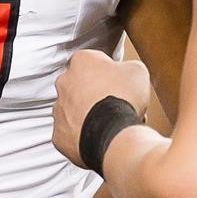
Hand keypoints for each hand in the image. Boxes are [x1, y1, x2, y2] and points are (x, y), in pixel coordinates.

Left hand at [52, 50, 152, 169]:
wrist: (113, 132)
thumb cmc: (123, 98)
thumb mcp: (137, 70)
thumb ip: (128, 66)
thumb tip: (127, 72)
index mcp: (81, 61)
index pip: (93, 61)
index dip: (110, 73)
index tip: (121, 83)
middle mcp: (64, 82)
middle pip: (81, 86)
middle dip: (97, 94)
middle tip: (117, 104)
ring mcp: (59, 109)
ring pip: (74, 110)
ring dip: (89, 114)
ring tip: (110, 123)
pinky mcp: (59, 133)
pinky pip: (71, 133)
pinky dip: (83, 135)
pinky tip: (100, 136)